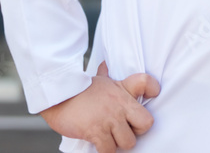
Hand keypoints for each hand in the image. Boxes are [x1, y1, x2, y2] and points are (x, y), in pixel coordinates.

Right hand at [39, 61, 159, 152]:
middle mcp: (119, 104)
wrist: (57, 95)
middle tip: (125, 129)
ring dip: (118, 143)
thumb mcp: (97, 80)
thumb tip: (104, 64)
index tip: (151, 94)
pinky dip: (105, 151)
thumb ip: (105, 74)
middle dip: (137, 131)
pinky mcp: (96, 132)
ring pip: (128, 142)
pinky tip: (98, 144)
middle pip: (146, 123)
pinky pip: (109, 150)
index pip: (147, 83)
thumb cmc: (78, 90)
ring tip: (108, 137)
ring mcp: (109, 119)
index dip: (152, 89)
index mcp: (121, 89)